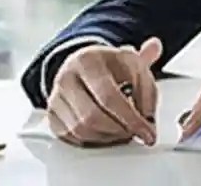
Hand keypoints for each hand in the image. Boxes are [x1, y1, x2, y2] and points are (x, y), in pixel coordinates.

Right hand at [47, 37, 162, 146]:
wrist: (85, 63)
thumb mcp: (135, 65)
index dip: (131, 119)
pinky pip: (71, 137)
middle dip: (119, 130)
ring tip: (123, 130)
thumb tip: (149, 116)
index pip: (109, 96)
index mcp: (89, 60)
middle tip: (135, 132)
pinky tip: (106, 132)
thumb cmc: (112, 66)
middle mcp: (67, 77)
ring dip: (107, 137)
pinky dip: (92, 140)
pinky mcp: (51, 115)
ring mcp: (56, 97)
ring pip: (81, 130)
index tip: (147, 132)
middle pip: (92, 117)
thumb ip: (147, 87)